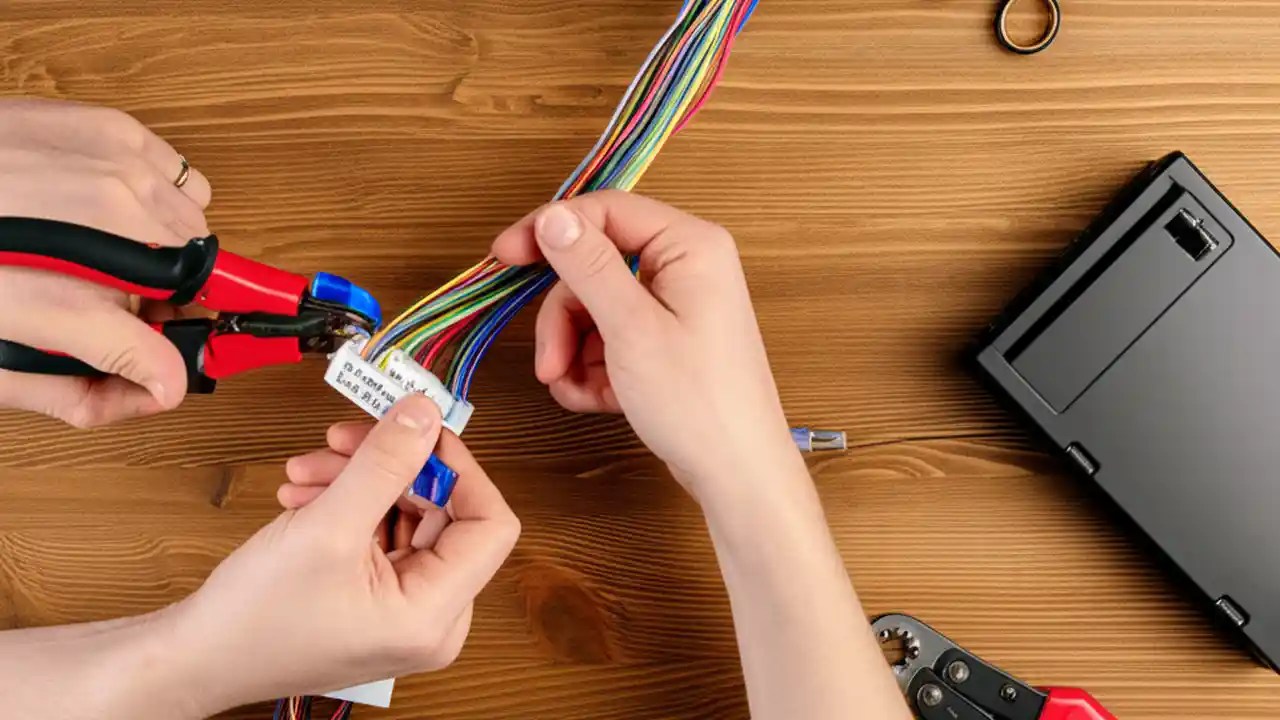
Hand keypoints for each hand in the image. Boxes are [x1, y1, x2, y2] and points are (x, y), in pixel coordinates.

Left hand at [0, 98, 214, 425]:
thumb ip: (75, 392)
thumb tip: (157, 394)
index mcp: (53, 299)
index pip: (154, 362)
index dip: (166, 376)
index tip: (168, 377)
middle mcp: (88, 227)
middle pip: (182, 288)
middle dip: (159, 305)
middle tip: (116, 307)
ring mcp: (103, 169)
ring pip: (191, 230)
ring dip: (165, 250)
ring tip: (110, 252)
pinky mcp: (105, 128)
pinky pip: (181, 176)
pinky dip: (165, 195)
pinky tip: (118, 205)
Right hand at [168, 395, 519, 712]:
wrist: (198, 656)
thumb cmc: (255, 618)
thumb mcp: (327, 525)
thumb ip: (384, 462)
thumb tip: (426, 413)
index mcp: (434, 615)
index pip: (490, 524)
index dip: (459, 469)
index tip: (417, 432)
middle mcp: (431, 617)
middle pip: (445, 513)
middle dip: (393, 468)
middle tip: (345, 438)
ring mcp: (405, 608)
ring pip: (408, 514)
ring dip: (362, 480)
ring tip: (308, 471)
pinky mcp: (378, 596)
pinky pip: (383, 532)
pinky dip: (350, 504)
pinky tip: (307, 495)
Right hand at [492, 190, 800, 497]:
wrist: (736, 473)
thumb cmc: (699, 403)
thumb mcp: (631, 329)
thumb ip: (589, 266)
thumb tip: (553, 218)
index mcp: (690, 246)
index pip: (605, 211)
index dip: (549, 230)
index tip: (505, 256)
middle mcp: (687, 268)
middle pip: (594, 266)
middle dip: (563, 317)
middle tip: (550, 363)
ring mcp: (677, 307)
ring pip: (596, 307)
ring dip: (573, 349)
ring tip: (572, 389)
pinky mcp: (667, 342)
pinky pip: (612, 338)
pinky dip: (594, 368)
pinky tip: (594, 399)